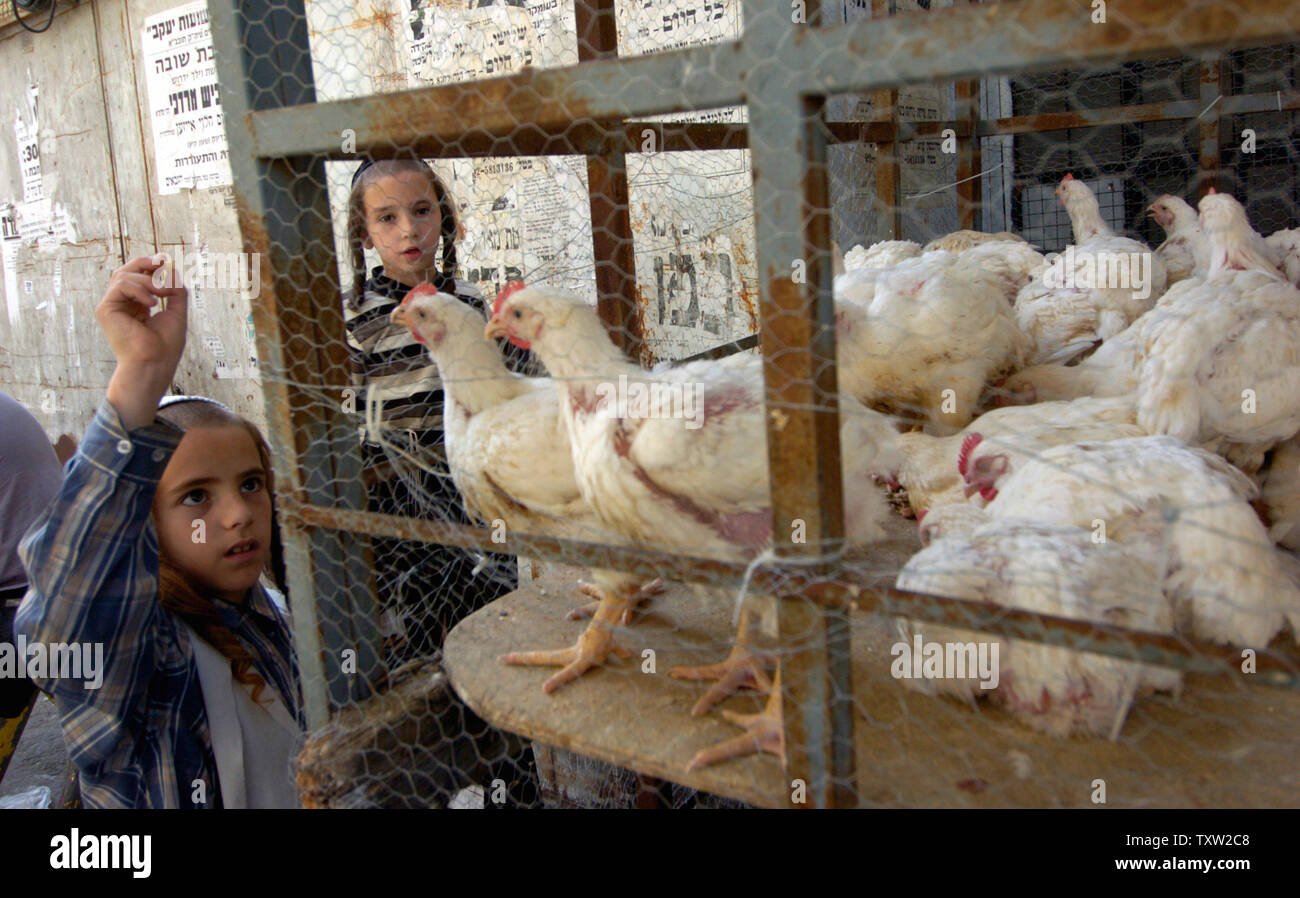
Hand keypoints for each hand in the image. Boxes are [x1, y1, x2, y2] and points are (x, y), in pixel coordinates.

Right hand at [98, 255, 188, 430]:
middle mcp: (122, 303)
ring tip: (163, 294)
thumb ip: (175, 290)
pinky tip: (151, 304)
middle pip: (126, 270)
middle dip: (145, 263)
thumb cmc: (165, 345)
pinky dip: (139, 289)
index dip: (150, 264)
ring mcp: (112, 305)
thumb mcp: (177, 311)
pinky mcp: (105, 309)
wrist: (154, 363)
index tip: (166, 260)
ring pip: (124, 275)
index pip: (138, 276)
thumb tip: (172, 268)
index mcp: (137, 304)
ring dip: (148, 280)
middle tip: (163, 262)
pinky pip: (121, 285)